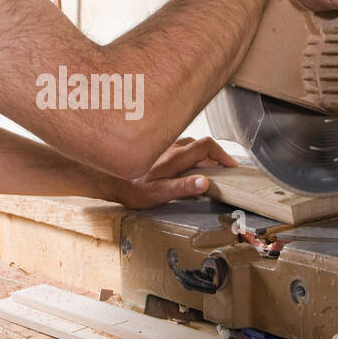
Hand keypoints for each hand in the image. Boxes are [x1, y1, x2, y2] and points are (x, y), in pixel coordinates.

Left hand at [112, 136, 235, 208]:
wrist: (106, 177)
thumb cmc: (130, 189)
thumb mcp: (157, 194)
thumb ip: (182, 188)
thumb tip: (205, 182)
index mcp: (175, 157)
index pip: (206, 146)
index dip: (222, 154)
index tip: (231, 166)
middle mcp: (170, 146)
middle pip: (200, 145)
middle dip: (215, 156)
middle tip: (222, 171)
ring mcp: (163, 146)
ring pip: (189, 144)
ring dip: (202, 155)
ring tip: (207, 170)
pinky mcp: (156, 148)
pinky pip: (178, 146)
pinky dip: (189, 154)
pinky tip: (185, 166)